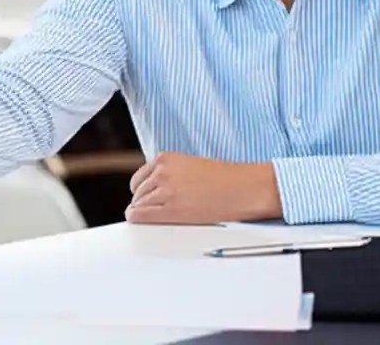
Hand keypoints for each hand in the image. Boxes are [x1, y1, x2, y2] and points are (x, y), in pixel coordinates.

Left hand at [124, 152, 281, 224]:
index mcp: (165, 159)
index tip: (144, 196)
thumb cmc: (224, 178)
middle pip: (138, 191)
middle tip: (149, 209)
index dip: (142, 189)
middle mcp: (162, 172)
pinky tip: (136, 220)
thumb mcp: (190, 165)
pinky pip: (142, 215)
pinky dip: (137, 218)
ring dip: (141, 210)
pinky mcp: (171, 209)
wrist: (243, 188)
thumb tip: (156, 186)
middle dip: (142, 201)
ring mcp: (165, 191)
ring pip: (139, 204)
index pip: (140, 177)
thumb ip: (170, 172)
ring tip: (149, 216)